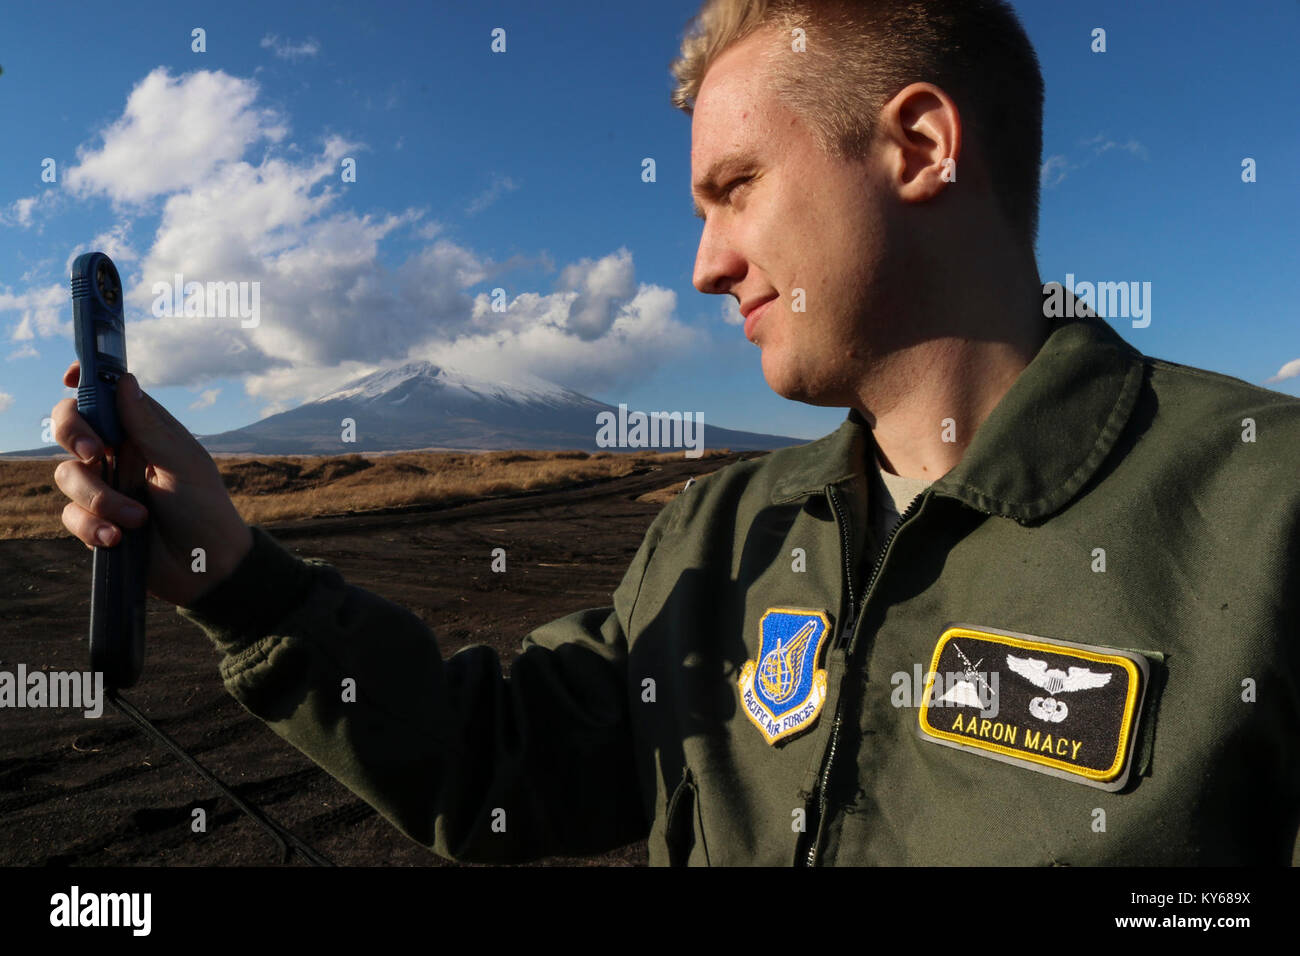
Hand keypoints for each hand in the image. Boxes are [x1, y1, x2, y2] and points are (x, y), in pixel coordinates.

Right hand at [51, 362, 252, 607]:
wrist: (206, 568)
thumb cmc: (205, 509)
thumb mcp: (183, 464)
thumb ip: (149, 426)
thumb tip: (123, 379)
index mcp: (144, 433)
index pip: (106, 398)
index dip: (86, 384)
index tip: (71, 380)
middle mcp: (119, 455)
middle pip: (71, 427)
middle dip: (73, 434)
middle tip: (94, 452)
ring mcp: (103, 488)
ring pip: (67, 474)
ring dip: (100, 498)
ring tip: (138, 519)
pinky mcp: (94, 521)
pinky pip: (70, 515)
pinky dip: (93, 526)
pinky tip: (120, 538)